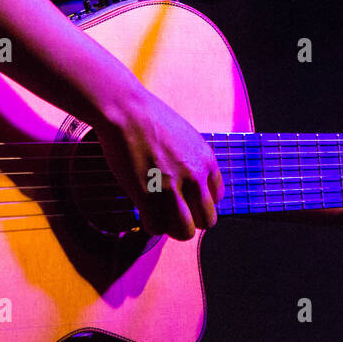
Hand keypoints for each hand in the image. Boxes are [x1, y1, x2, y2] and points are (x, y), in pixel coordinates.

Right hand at [91, 88, 222, 240]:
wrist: (126, 110)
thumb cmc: (150, 119)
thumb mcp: (186, 137)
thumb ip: (193, 161)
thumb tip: (191, 184)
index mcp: (207, 161)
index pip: (217, 199)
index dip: (198, 202)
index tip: (184, 199)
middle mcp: (195, 176)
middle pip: (206, 221)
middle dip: (190, 220)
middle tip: (173, 212)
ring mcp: (172, 187)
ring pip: (184, 231)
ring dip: (171, 228)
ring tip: (159, 217)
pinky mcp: (147, 195)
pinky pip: (156, 227)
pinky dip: (149, 225)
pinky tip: (143, 213)